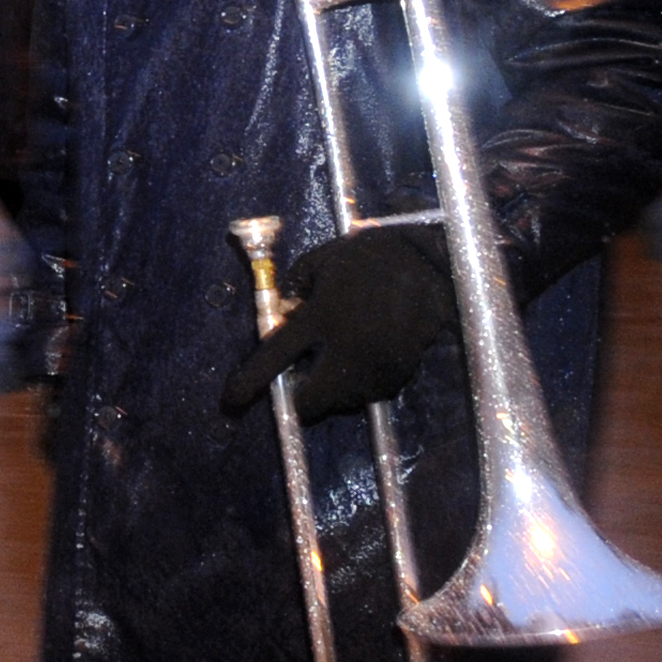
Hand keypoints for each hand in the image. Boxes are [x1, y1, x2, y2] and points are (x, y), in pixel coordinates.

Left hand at [220, 225, 456, 424]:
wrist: (428, 266)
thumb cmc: (368, 259)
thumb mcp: (319, 263)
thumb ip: (293, 291)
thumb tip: (283, 316)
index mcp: (319, 317)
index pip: (274, 357)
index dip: (248, 382)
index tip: (232, 400)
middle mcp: (344, 349)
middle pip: (310, 401)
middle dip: (300, 398)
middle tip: (302, 378)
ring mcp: (374, 366)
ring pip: (340, 403)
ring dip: (331, 391)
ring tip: (339, 357)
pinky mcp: (398, 374)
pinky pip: (368, 395)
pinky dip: (358, 386)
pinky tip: (363, 357)